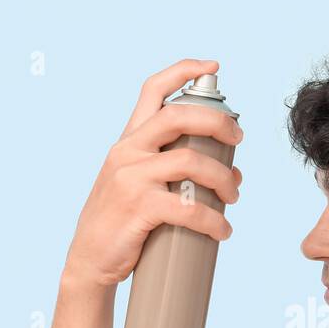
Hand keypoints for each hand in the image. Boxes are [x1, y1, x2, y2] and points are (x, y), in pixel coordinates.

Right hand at [63, 58, 243, 287]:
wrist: (90, 260)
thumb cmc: (123, 223)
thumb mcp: (140, 185)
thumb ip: (177, 172)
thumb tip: (234, 174)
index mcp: (129, 141)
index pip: (151, 90)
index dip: (182, 71)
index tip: (211, 67)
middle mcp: (128, 151)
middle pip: (179, 116)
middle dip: (218, 122)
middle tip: (238, 139)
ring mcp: (131, 178)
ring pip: (191, 162)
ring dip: (223, 179)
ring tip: (234, 197)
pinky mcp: (139, 207)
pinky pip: (189, 208)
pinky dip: (214, 220)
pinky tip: (223, 230)